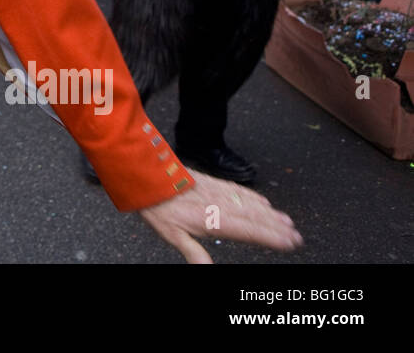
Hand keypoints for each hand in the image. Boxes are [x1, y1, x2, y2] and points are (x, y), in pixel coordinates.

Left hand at [137, 169, 301, 262]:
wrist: (149, 176)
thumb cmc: (158, 207)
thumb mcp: (172, 235)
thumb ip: (193, 252)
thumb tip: (206, 271)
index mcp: (213, 220)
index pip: (249, 231)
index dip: (270, 237)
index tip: (289, 242)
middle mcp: (220, 205)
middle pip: (254, 217)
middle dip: (277, 227)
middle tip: (296, 236)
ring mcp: (218, 192)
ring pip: (250, 203)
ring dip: (270, 213)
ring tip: (287, 221)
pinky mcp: (212, 182)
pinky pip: (238, 190)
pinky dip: (253, 196)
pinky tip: (263, 201)